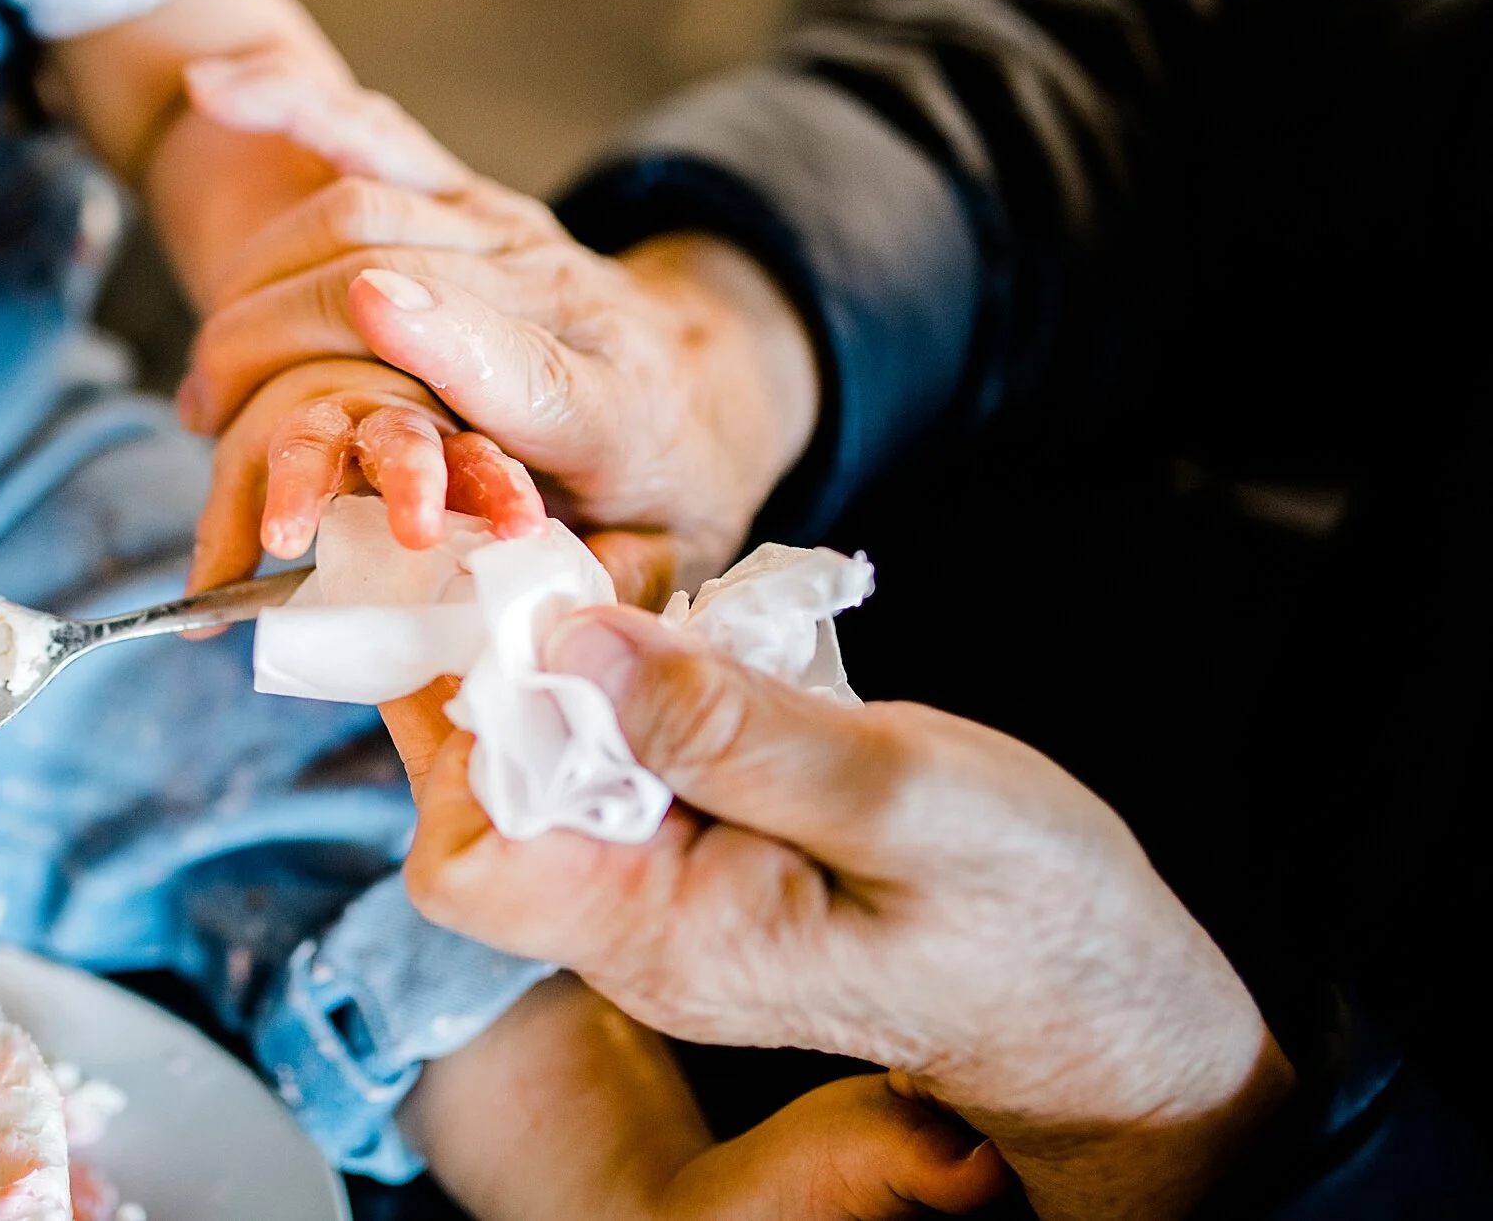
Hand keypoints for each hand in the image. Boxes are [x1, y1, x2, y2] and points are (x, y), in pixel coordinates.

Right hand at [179, 57, 818, 585]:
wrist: (708, 384)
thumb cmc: (665, 490)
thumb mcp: (667, 563)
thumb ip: (607, 587)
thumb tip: (523, 611)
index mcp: (612, 406)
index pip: (528, 362)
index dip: (451, 331)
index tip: (371, 310)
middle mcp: (561, 297)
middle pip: (406, 274)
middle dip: (286, 331)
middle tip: (209, 416)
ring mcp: (511, 232)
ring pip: (366, 209)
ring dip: (261, 280)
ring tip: (205, 378)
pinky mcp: (471, 196)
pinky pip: (374, 135)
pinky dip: (293, 107)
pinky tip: (219, 94)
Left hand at [397, 607, 1293, 1220]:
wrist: (1108, 1005)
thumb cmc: (1034, 918)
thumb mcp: (900, 800)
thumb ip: (731, 727)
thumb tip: (572, 641)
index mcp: (661, 936)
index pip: (465, 860)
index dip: (456, 737)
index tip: (509, 617)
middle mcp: (636, 927)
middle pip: (493, 793)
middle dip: (510, 666)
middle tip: (574, 559)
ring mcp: (669, 894)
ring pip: (559, 762)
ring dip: (581, 661)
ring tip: (641, 579)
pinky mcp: (710, 855)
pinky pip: (631, 759)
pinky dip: (646, 681)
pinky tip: (698, 629)